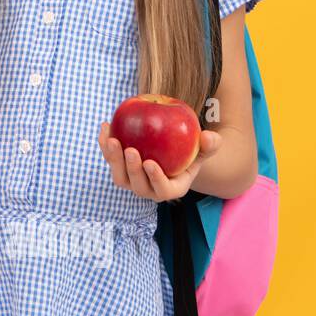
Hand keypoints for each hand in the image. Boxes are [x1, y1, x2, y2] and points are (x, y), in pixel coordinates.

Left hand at [97, 122, 221, 201]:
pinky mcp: (120, 169)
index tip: (150, 163)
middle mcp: (149, 190)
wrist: (172, 153)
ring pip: (119, 176)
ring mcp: (132, 182)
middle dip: (131, 169)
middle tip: (130, 150)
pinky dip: (105, 145)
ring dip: (113, 159)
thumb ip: (209, 146)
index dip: (155, 179)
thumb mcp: (202, 150)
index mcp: (171, 189)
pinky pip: (109, 159)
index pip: (162, 190)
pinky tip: (105, 126)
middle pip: (137, 185)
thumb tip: (210, 137)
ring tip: (112, 139)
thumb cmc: (190, 153)